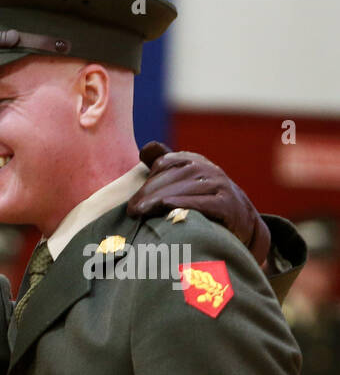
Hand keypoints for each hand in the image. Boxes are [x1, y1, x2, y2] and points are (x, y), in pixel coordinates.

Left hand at [128, 141, 271, 267]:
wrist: (243, 225)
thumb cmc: (206, 202)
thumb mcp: (188, 181)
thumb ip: (167, 166)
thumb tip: (146, 149)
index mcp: (196, 162)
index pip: (165, 163)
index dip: (148, 179)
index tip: (134, 199)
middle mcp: (209, 170)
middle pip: (174, 175)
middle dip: (148, 191)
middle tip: (131, 210)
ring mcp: (220, 186)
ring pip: (186, 187)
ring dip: (159, 198)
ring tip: (140, 212)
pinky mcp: (228, 204)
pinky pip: (203, 202)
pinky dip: (184, 202)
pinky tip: (166, 206)